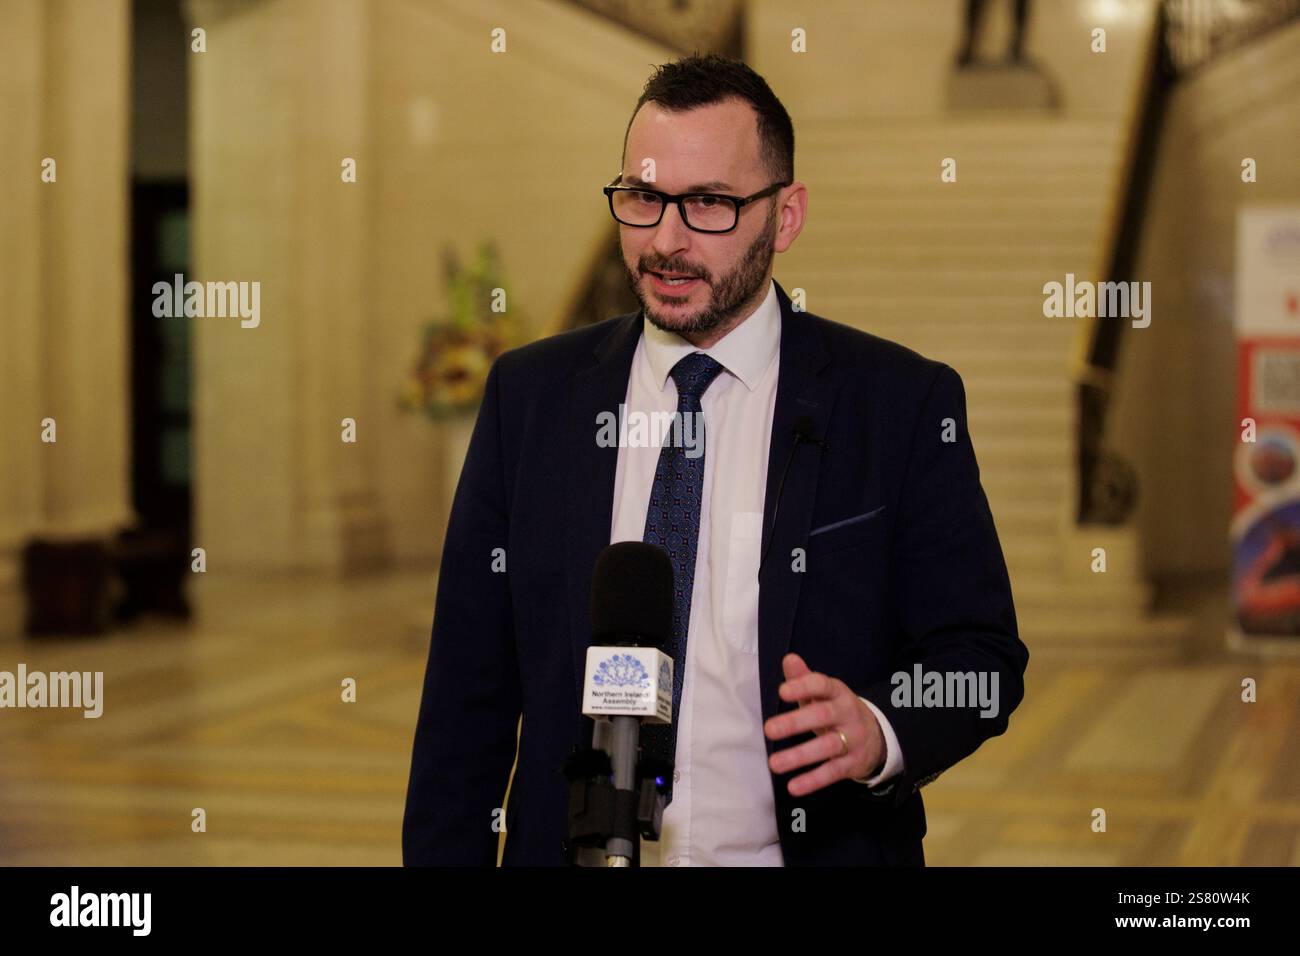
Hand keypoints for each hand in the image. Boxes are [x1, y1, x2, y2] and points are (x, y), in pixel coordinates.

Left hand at [763, 653, 884, 796]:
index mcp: (838, 693)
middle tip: (769, 729)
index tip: (781, 692)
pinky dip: (813, 780)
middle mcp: (847, 714)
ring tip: (773, 764)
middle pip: (822, 716)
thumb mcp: (824, 694)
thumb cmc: (837, 711)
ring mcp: (852, 739)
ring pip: (827, 747)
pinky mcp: (853, 763)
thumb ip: (804, 678)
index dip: (802, 687)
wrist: (878, 736)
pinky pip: (832, 772)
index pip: (821, 685)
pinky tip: (793, 787)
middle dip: (795, 722)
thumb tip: (788, 659)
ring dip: (799, 756)